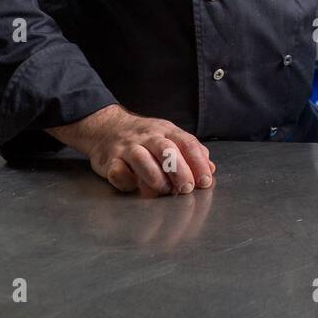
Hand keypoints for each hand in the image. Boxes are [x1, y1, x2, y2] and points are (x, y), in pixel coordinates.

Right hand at [48, 103, 215, 197]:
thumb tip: (210, 169)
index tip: (205, 181)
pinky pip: (118, 172)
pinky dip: (128, 183)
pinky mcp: (110, 160)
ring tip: (164, 190)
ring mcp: (127, 148)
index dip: (198, 163)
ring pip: (141, 159)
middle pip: (166, 150)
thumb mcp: (169, 137)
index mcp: (167, 131)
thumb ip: (190, 152)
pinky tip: (135, 187)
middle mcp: (147, 137)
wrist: (106, 127)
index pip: (187, 143)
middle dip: (180, 171)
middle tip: (186, 188)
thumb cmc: (145, 138)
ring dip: (155, 178)